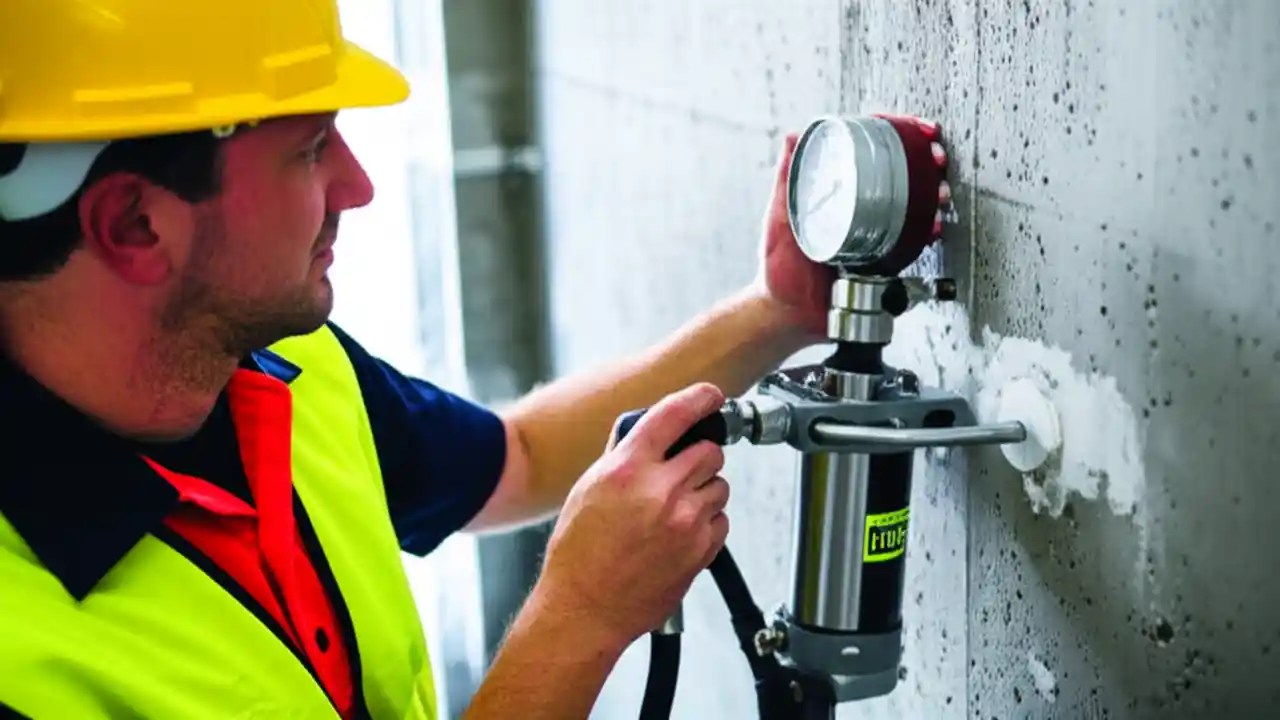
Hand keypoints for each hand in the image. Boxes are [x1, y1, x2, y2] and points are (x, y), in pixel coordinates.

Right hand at [534, 383, 730, 644]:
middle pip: (709, 451)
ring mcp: (686, 521)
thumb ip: (622, 457)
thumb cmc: (578, 554)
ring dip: (704, 489)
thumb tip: (647, 434)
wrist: (586, 609)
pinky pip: (722, 519)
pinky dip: (708, 520)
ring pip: (720, 484)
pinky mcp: (701, 550)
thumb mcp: (588, 490)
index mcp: (627, 469)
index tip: (710, 395)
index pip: (674, 415)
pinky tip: (680, 532)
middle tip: (681, 471)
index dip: (698, 398)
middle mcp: (661, 491)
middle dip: (698, 456)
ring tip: (675, 508)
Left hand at [753, 117, 952, 338]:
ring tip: (938, 194)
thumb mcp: (780, 218)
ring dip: (932, 198)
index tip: (915, 128)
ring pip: (911, 210)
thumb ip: (785, 180)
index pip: (872, 155)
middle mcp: (859, 214)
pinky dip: (925, 234)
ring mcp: (873, 238)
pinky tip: (932, 228)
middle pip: (900, 179)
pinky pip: (910, 246)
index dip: (897, 136)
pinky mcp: (881, 264)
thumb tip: (793, 137)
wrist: (787, 316)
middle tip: (935, 160)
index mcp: (838, 196)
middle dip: (925, 165)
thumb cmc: (778, 269)